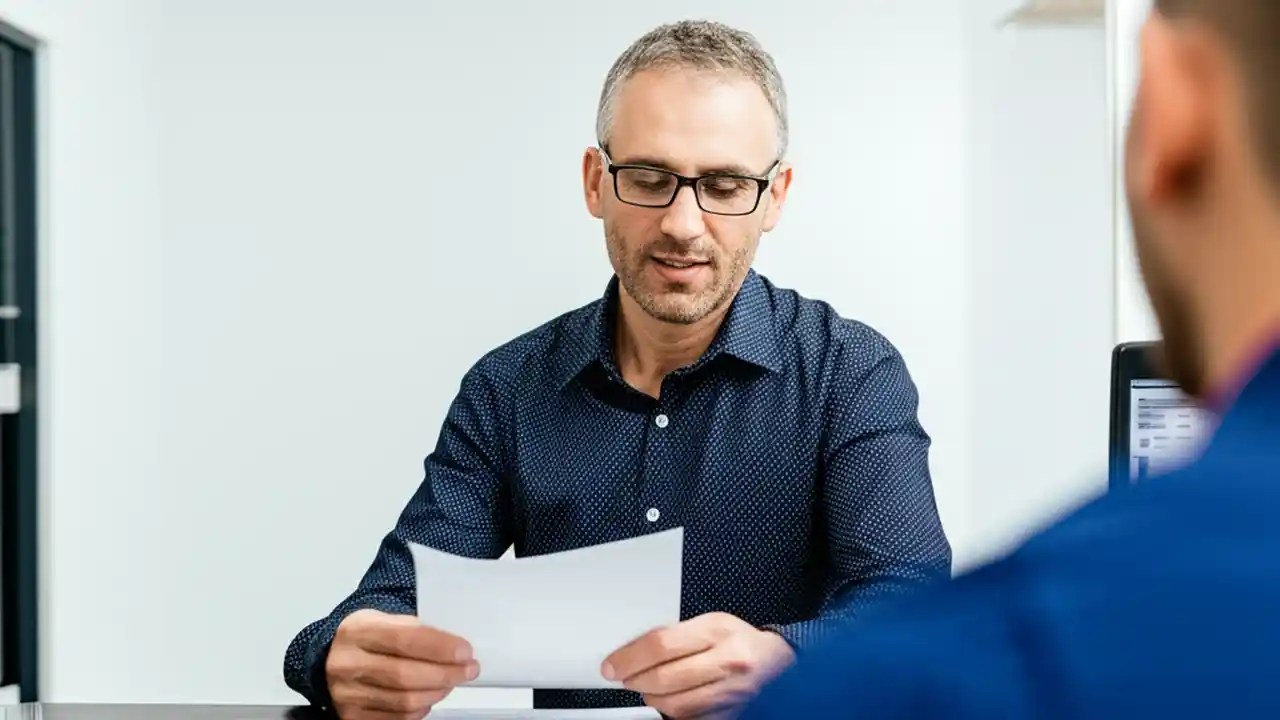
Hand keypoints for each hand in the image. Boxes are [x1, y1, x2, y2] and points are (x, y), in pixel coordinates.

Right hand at [325, 609, 478, 719]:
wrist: (332, 658)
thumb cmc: (368, 637)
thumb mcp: (385, 620)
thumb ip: (416, 630)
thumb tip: (456, 648)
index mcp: (358, 629)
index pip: (405, 638)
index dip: (440, 647)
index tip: (465, 651)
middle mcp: (348, 662)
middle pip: (406, 674)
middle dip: (445, 673)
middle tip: (469, 669)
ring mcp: (347, 693)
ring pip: (404, 700)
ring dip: (437, 692)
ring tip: (451, 682)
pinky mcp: (352, 716)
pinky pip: (397, 718)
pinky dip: (420, 710)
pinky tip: (429, 697)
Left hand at [602, 612, 795, 718]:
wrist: (778, 664)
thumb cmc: (739, 640)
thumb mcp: (711, 622)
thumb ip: (676, 633)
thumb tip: (634, 649)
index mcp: (717, 632)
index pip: (661, 645)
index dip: (629, 657)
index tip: (613, 664)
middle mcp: (726, 663)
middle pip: (664, 678)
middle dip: (635, 679)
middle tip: (625, 676)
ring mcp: (729, 694)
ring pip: (674, 705)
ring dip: (651, 698)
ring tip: (648, 687)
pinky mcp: (729, 716)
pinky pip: (689, 719)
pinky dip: (673, 711)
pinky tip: (670, 699)